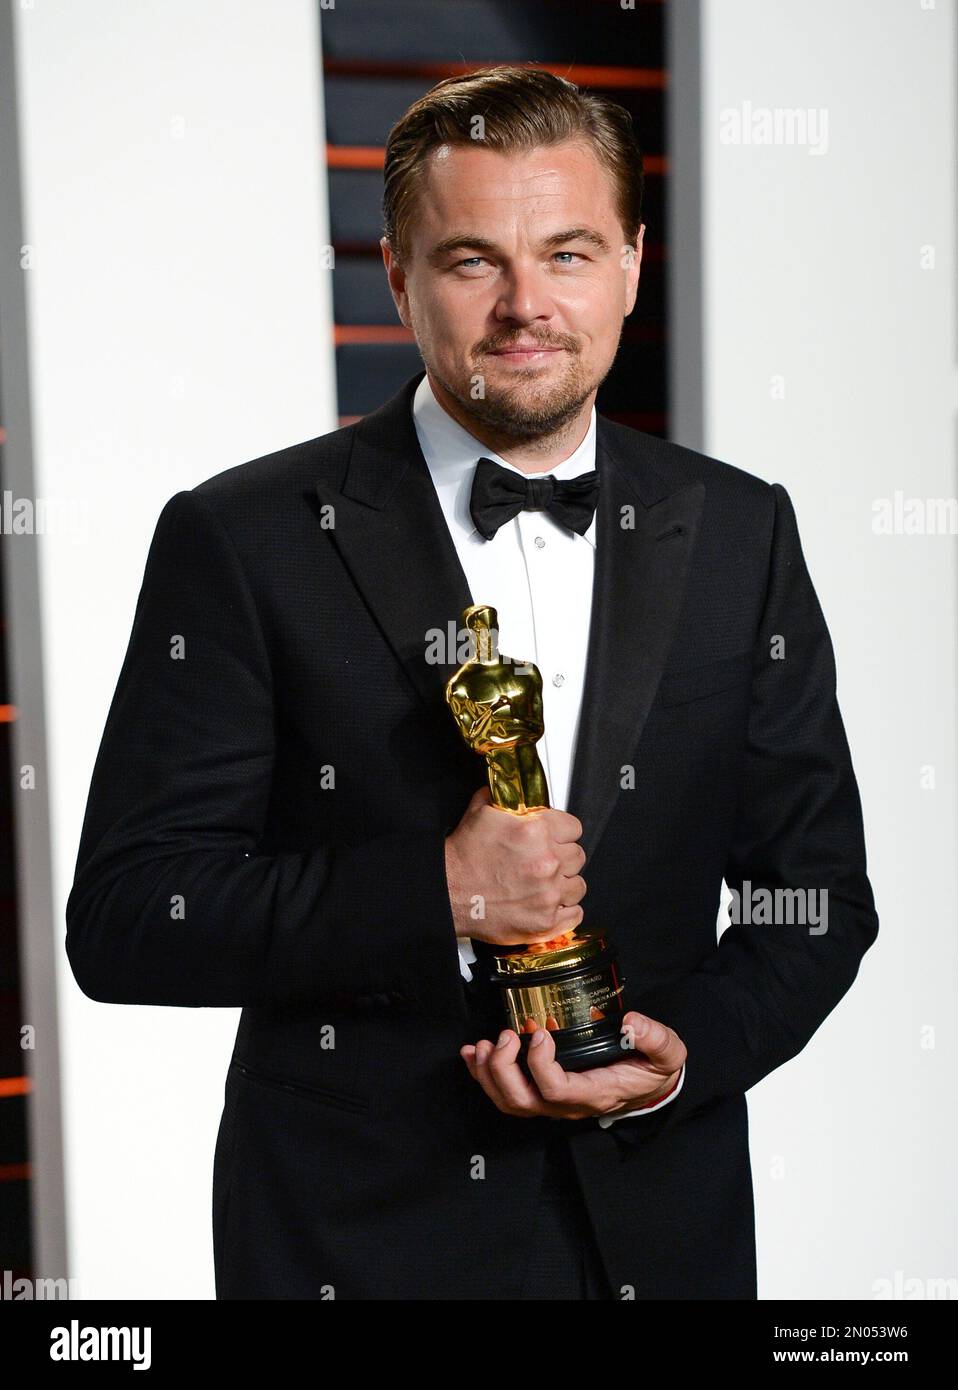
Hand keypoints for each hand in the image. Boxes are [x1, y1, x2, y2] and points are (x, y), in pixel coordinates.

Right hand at [444, 785, 586, 947]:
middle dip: (562, 857)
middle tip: (542, 862)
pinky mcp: (545, 920)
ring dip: (563, 884)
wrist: (447, 892)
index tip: (554, 838)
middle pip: (577, 856)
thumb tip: (519, 789)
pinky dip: (564, 909)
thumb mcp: (482, 811)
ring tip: (543, 884)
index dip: (562, 832)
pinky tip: (548, 902)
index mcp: (535, 831)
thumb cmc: (463, 857)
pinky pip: (575, 913)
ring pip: (578, 885)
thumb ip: (508, 797)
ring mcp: (548, 893)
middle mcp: (546, 861)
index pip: (574, 828)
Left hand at [459, 1011, 685, 1120]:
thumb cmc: (652, 1069)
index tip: (541, 1032)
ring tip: (483, 1045)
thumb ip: (656, 1038)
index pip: (558, 1090)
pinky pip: (506, 1094)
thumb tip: (633, 1022)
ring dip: (488, 1075)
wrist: (649, 1086)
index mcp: (596, 1093)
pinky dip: (484, 1075)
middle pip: (523, 1101)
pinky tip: (476, 1054)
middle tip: (505, 1037)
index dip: (540, 1065)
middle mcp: (568, 1104)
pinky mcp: (542, 1092)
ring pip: (509, 1102)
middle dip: (504, 1070)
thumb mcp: (667, 1053)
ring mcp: (552, 1101)